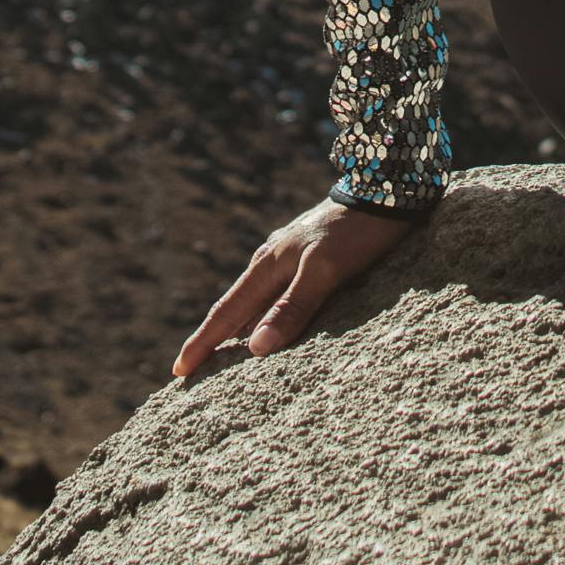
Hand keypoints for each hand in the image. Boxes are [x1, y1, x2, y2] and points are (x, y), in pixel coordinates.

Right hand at [170, 198, 411, 377]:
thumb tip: (255, 348)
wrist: (385, 192)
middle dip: (211, 340)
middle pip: (234, 308)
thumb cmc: (356, 233)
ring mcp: (288, 257)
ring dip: (235, 328)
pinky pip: (273, 294)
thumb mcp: (326, 270)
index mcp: (268, 264)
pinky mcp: (308, 257)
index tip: (179, 372)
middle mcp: (271, 261)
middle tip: (190, 371)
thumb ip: (293, 306)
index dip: (203, 343)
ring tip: (221, 356)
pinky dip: (260, 316)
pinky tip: (266, 325)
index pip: (227, 312)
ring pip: (253, 301)